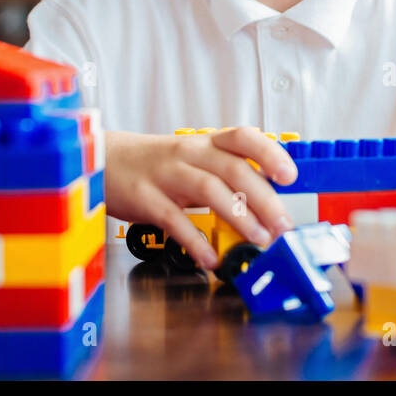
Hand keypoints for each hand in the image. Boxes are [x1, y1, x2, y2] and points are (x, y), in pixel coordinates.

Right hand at [105, 128, 298, 269]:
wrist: (105, 161)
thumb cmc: (156, 165)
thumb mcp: (193, 160)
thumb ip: (226, 176)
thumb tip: (267, 200)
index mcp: (205, 144)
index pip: (243, 137)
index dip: (270, 153)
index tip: (290, 176)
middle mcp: (189, 154)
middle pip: (233, 169)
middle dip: (264, 199)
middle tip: (283, 226)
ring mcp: (166, 175)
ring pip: (209, 190)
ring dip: (239, 216)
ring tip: (258, 239)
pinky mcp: (145, 199)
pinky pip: (174, 220)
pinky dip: (195, 242)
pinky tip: (210, 258)